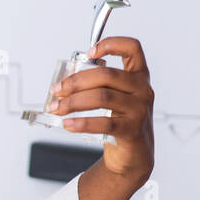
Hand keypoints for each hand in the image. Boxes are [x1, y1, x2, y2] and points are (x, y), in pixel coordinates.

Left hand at [49, 36, 154, 182]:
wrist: (133, 155)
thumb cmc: (120, 121)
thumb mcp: (115, 97)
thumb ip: (97, 84)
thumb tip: (64, 81)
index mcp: (139, 76)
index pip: (132, 48)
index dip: (110, 44)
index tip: (89, 53)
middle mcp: (142, 90)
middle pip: (106, 75)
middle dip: (76, 81)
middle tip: (57, 90)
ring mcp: (139, 110)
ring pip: (101, 97)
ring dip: (72, 102)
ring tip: (57, 108)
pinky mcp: (131, 129)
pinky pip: (103, 122)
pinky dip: (81, 123)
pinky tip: (68, 125)